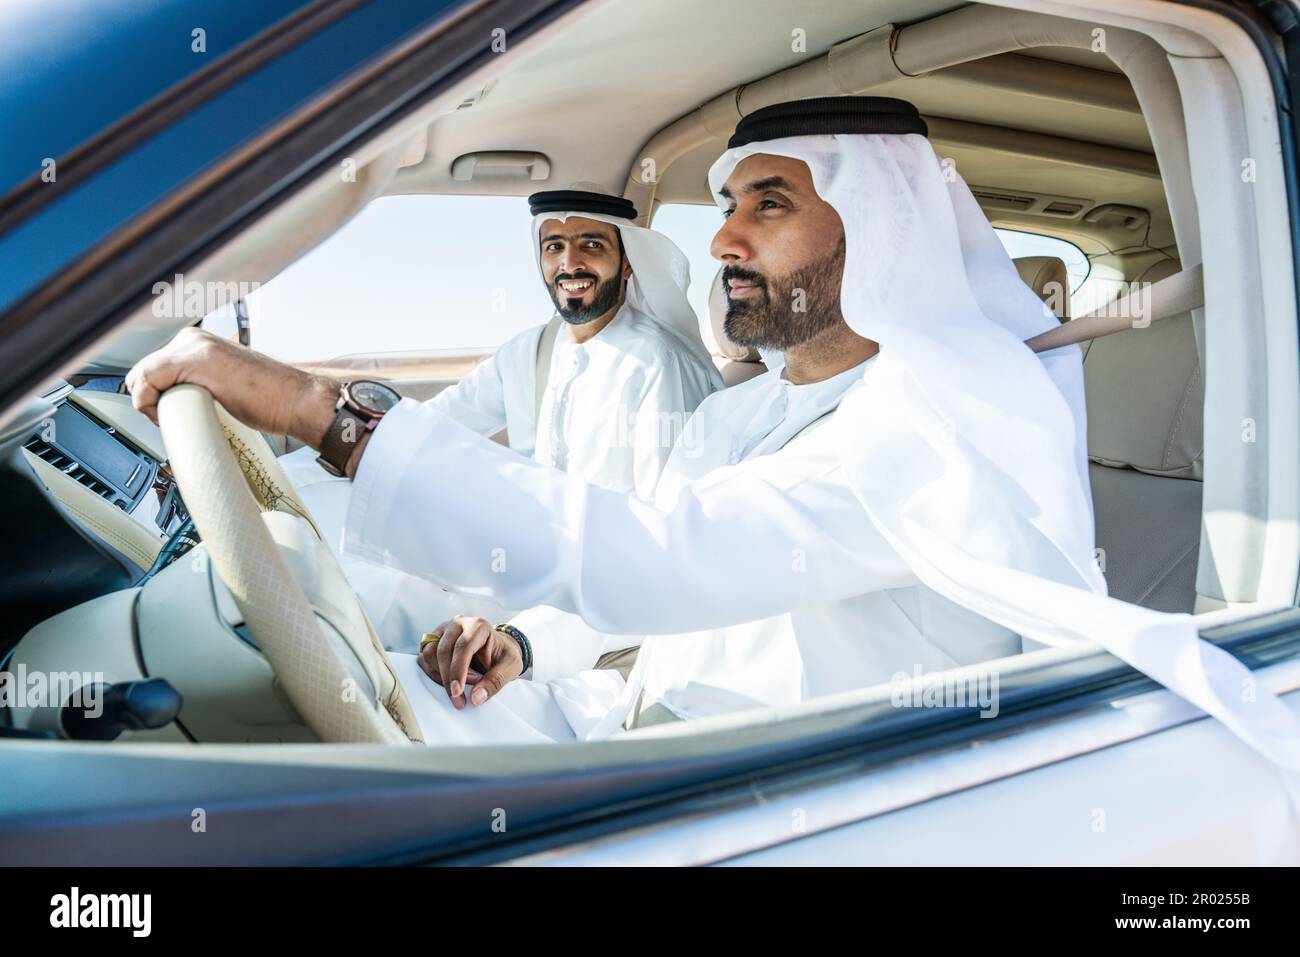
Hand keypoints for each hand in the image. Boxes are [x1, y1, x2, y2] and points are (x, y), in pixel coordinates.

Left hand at [126, 327, 338, 446]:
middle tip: (169, 419)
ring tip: (174, 418)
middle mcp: (193, 339)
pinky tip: (165, 414)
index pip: (152, 369)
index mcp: (198, 343)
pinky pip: (149, 380)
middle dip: (147, 399)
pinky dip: (148, 402)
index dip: (150, 395)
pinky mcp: (196, 361)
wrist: (296, 400)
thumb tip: (175, 402)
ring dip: (148, 403)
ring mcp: (194, 347)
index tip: (165, 414)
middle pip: (142, 371)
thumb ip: (199, 384)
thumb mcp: (223, 386)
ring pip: (142, 376)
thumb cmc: (270, 400)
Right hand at [417, 615, 523, 709]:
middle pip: (443, 650)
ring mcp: (443, 631)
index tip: (457, 692)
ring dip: (440, 675)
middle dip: (449, 678)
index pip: (463, 646)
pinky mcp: (433, 641)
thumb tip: (476, 697)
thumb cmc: (503, 656)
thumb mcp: (511, 667)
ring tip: (459, 687)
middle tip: (460, 699)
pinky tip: (448, 682)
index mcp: (478, 626)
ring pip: (429, 653)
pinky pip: (424, 658)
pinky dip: (432, 673)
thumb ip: (496, 681)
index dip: (458, 670)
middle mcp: (458, 624)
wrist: (497, 649)